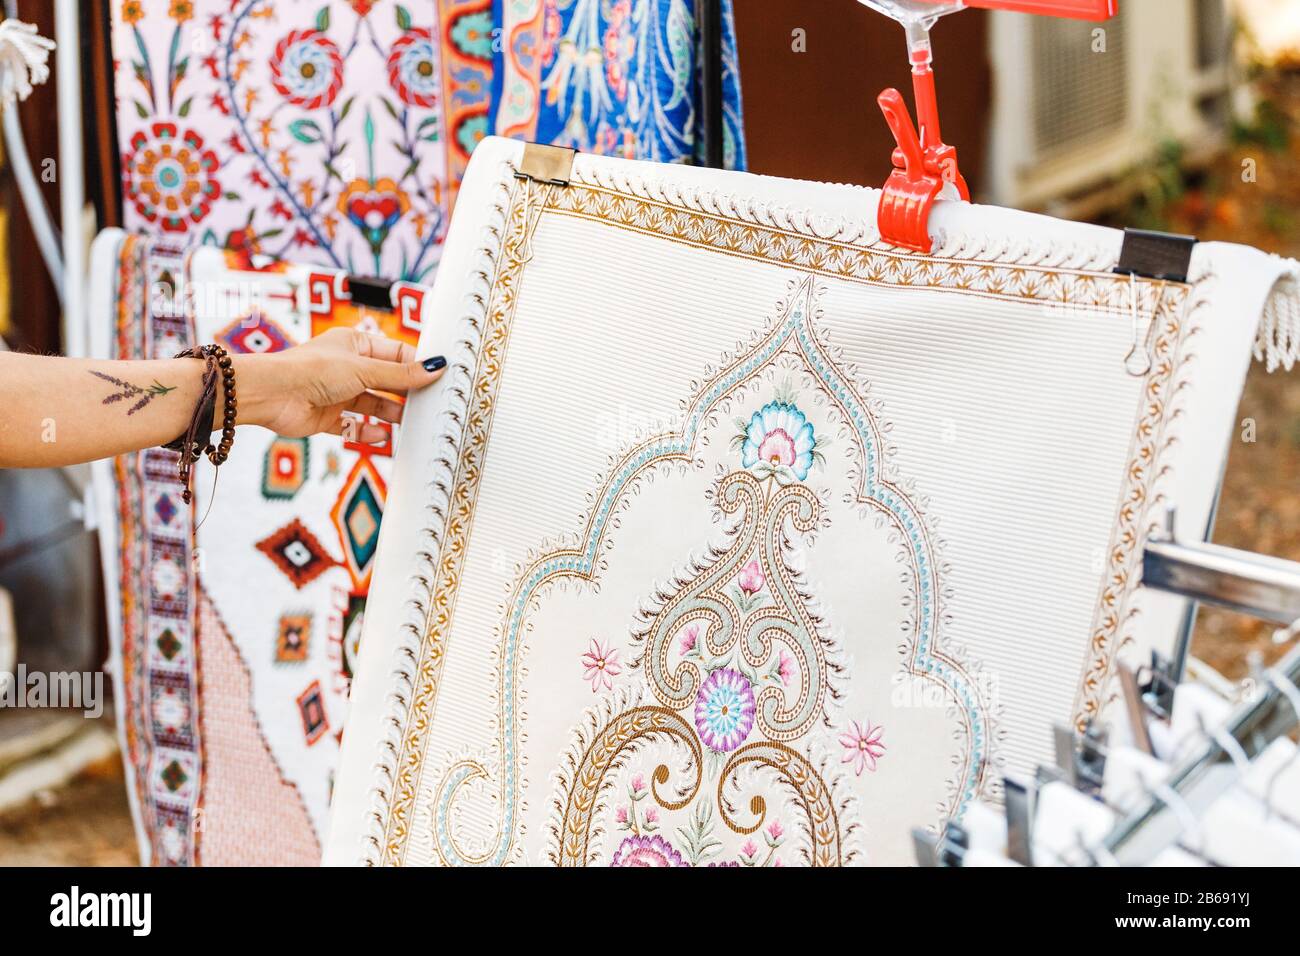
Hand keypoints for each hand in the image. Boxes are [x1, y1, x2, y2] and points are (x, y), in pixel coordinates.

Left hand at [231, 328, 445, 441]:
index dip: (416, 364)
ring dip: (390, 414)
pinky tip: (382, 435)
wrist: (271, 395)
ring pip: (373, 404)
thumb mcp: (364, 369)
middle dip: (406, 392)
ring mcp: (338, 393)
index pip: (395, 353)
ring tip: (411, 422)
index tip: (439, 376)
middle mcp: (347, 367)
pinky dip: (368, 431)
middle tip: (431, 403)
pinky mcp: (328, 417)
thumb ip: (401, 374)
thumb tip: (435, 368)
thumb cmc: (311, 370)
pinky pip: (354, 425)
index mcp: (355, 344)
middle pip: (387, 381)